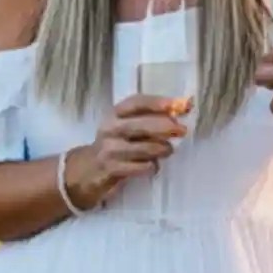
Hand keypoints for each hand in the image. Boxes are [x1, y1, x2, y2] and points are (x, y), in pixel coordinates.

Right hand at [65, 95, 189, 206]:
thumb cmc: (116, 144)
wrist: (88, 169)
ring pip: (145, 148)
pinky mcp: (113, 169)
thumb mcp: (126, 126)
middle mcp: (111, 128)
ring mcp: (110, 149)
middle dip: (166, 126)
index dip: (158, 103)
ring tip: (167, 150)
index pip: (137, 103)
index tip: (177, 104)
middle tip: (182, 130)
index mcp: (115, 114)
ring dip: (163, 149)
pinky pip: (142, 167)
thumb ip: (151, 118)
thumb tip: (184, 107)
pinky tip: (153, 166)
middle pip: (143, 125)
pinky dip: (152, 167)